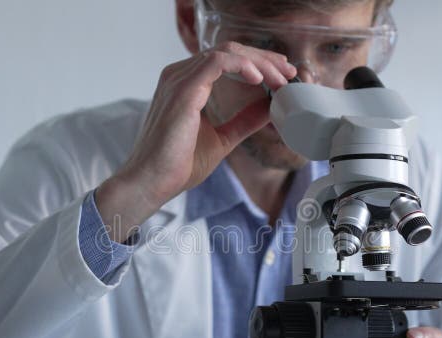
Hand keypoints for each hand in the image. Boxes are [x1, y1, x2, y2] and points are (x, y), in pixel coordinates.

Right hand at [96, 41, 296, 241]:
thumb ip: (243, 121)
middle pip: (229, 50)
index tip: (282, 77)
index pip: (226, 60)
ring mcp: (179, 79)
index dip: (258, 63)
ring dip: (259, 63)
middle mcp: (180, 75)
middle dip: (264, 59)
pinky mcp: (183, 89)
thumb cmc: (177, 165)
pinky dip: (242, 66)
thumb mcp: (222, 138)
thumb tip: (269, 108)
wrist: (152, 182)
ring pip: (227, 52)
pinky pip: (217, 62)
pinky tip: (259, 80)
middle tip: (289, 73)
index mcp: (186, 84)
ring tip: (280, 79)